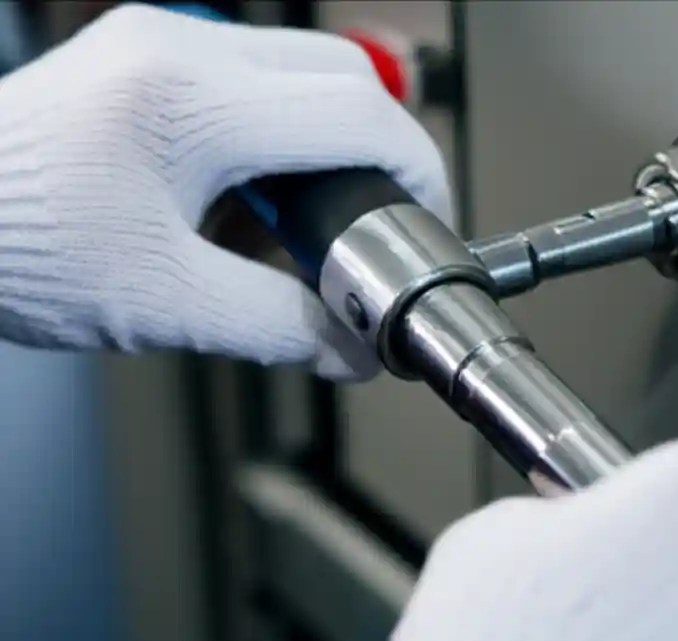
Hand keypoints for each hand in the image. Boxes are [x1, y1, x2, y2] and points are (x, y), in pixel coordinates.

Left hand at [0, 4, 449, 377]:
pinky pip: (251, 80)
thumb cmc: (6, 248)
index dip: (414, 170)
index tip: (424, 220)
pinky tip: (247, 204)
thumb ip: (278, 327)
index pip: (357, 110)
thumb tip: (351, 347)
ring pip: (302, 72)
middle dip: (377, 154)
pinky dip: (276, 140)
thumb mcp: (161, 304)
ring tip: (295, 227)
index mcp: (188, 101)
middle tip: (374, 224)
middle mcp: (177, 50)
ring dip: (325, 145)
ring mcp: (159, 44)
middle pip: (345, 75)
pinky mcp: (145, 58)